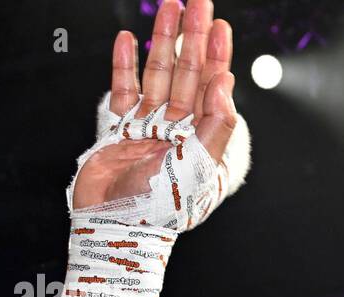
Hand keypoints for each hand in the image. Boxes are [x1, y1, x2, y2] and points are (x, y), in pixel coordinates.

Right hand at [72, 0, 236, 209]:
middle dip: (192, 37)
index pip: (213, 87)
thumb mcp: (199, 164)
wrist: (117, 226)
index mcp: (201, 137)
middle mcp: (177, 128)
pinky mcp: (119, 132)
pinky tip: (126, 40)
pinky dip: (124, 65)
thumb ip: (216, 123)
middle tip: (197, 2)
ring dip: (162, 41)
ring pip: (158, 75)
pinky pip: (124, 91)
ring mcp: (148, 127)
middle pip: (187, 73)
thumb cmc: (162, 205)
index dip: (217, 55)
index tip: (220, 25)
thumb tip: (226, 81)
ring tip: (167, 8)